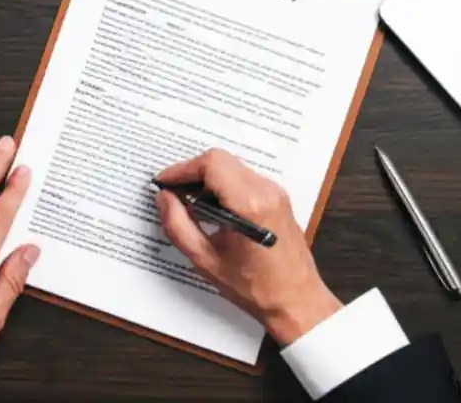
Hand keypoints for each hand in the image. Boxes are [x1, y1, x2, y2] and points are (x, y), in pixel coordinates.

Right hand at [154, 149, 341, 345]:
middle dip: (192, 173)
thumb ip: (178, 225)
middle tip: (173, 195)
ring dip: (207, 179)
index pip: (211, 164)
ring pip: (232, 166)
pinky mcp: (279, 198)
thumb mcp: (206, 260)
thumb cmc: (254, 288)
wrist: (297, 301)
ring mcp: (276, 192)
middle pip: (220, 160)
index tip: (163, 183)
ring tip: (190, 204)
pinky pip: (244, 178)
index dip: (181, 169)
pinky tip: (212, 209)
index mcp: (250, 205)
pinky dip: (223, 185)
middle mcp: (266, 191)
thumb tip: (163, 198)